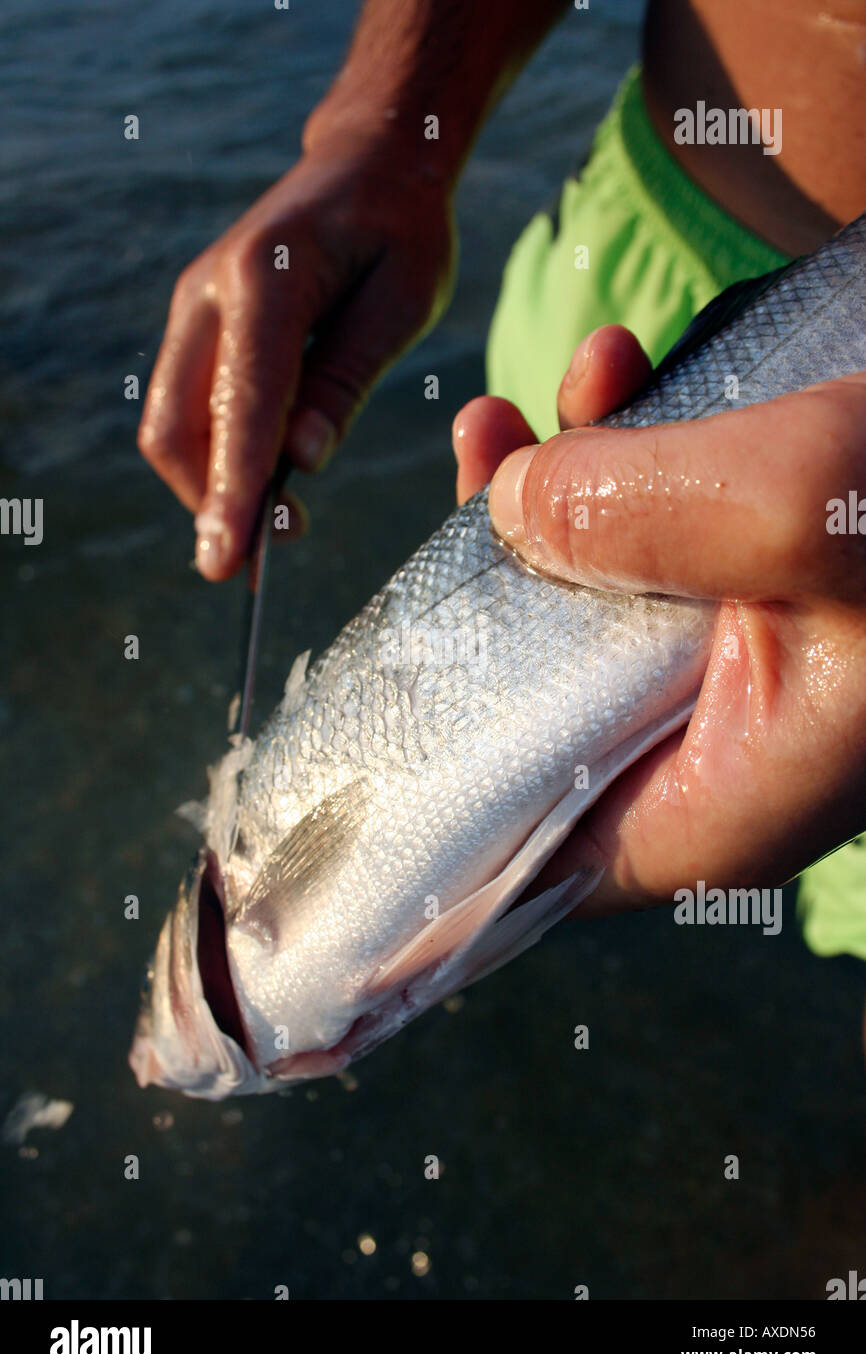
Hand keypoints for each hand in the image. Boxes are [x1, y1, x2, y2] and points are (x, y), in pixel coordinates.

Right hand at [139, 132, 455, 579]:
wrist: (368, 166)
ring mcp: (195, 312)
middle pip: (175, 427)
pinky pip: (189, 411)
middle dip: (209, 503)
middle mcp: (208, 295)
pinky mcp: (200, 330)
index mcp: (263, 277)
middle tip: (266, 558)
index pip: (241, 404)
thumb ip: (346, 378)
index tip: (229, 560)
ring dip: (211, 488)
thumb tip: (299, 461)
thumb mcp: (403, 301)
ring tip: (278, 526)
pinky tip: (264, 487)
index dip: (233, 490)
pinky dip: (217, 460)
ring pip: (172, 427)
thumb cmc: (401, 231)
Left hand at [453, 326, 865, 914]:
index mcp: (732, 790)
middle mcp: (734, 748)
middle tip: (478, 462)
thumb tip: (514, 507)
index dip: (436, 821)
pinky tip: (632, 367)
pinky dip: (638, 460)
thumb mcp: (814, 502)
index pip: (539, 852)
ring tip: (560, 386)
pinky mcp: (780, 594)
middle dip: (494, 581)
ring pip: (603, 605)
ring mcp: (758, 670)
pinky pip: (670, 544)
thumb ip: (646, 516)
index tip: (342, 768)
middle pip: (548, 699)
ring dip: (567, 494)